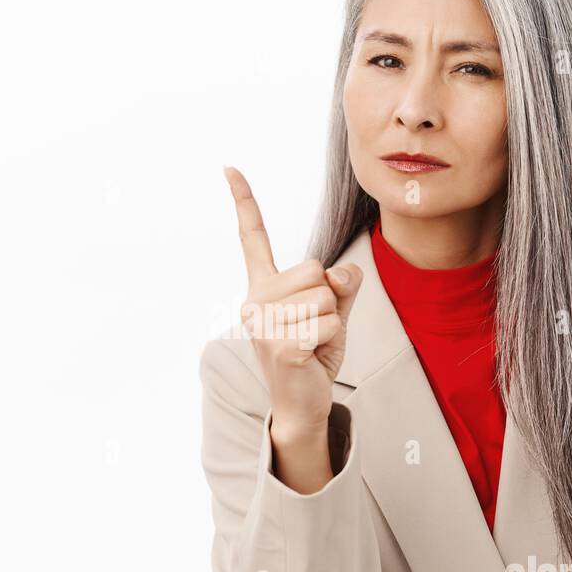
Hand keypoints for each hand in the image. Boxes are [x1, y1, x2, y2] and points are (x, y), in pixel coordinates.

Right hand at [224, 165, 362, 440]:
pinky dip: (332, 339)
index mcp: (262, 286)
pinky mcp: (280, 346)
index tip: (229, 168)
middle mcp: (254, 300)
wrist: (302, 404)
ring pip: (327, 296)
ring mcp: (263, 324)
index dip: (244, 202)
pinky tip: (312, 357)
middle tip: (313, 328)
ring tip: (312, 343)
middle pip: (316, 269)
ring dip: (332, 321)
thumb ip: (341, 284)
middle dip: (329, 298)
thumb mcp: (332, 310)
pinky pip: (330, 322)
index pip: (252, 238)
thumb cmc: (313, 353)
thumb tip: (341, 272)